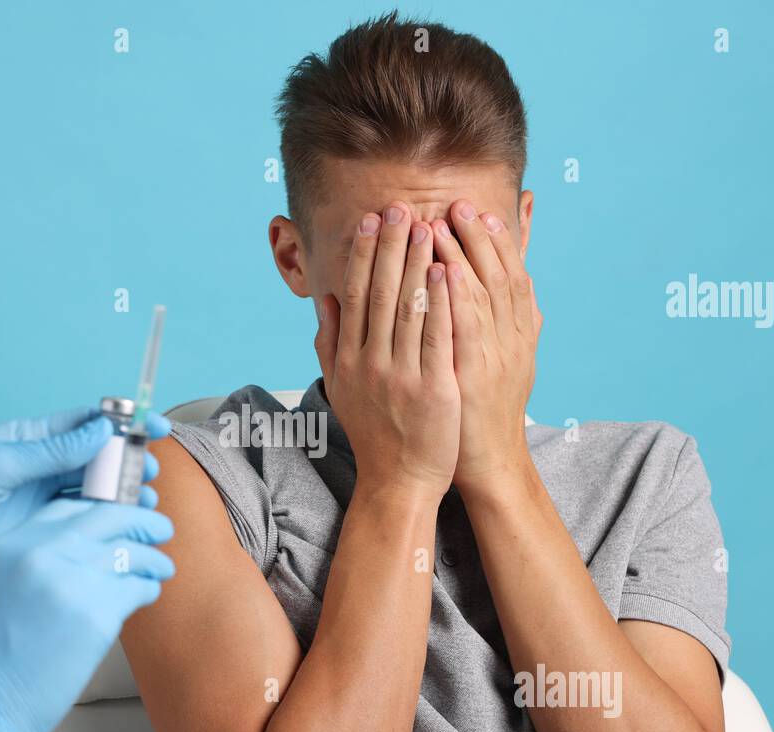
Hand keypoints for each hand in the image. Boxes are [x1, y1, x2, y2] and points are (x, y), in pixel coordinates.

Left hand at [0, 409, 170, 625]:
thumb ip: (54, 451)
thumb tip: (102, 430)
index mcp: (28, 439)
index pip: (86, 424)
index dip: (123, 424)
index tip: (154, 428)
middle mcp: (38, 469)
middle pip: (96, 461)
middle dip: (128, 465)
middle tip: (148, 474)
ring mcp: (39, 504)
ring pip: (92, 496)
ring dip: (120, 498)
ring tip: (142, 504)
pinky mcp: (36, 537)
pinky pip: (78, 529)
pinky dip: (103, 527)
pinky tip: (123, 530)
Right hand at [0, 498, 174, 731]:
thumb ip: (35, 561)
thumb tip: (91, 551)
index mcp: (9, 543)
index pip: (69, 507)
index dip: (104, 508)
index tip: (124, 515)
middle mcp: (39, 552)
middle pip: (107, 517)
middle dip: (141, 520)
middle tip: (159, 528)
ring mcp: (68, 581)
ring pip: (131, 551)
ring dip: (153, 558)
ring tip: (162, 566)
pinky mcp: (94, 614)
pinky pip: (137, 588)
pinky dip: (149, 589)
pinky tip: (148, 594)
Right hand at [314, 203, 460, 503]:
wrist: (398, 482)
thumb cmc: (375, 434)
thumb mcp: (342, 388)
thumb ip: (330, 343)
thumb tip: (326, 301)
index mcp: (348, 360)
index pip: (354, 296)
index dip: (363, 255)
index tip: (370, 221)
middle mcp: (370, 364)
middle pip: (379, 293)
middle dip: (390, 247)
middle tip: (399, 207)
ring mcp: (401, 376)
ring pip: (408, 309)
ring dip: (417, 262)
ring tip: (426, 225)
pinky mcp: (433, 388)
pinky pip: (437, 336)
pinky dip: (442, 301)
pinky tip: (447, 270)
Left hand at [431, 201, 543, 496]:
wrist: (487, 461)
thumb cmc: (481, 410)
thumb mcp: (496, 359)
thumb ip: (493, 323)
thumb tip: (497, 289)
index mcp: (516, 333)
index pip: (509, 275)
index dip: (497, 242)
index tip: (480, 210)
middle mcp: (512, 339)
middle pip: (499, 275)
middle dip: (480, 237)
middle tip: (460, 202)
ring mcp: (496, 355)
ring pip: (484, 294)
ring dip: (465, 255)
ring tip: (443, 222)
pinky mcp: (475, 373)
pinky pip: (468, 326)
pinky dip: (459, 293)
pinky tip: (446, 268)